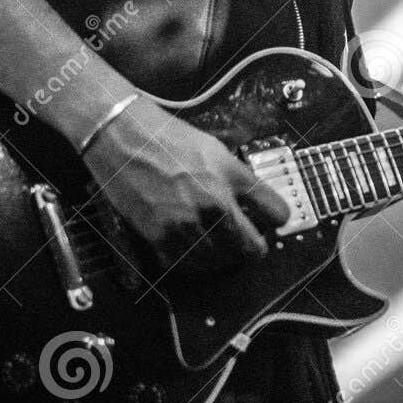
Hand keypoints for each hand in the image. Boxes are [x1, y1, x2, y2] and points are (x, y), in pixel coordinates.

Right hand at [80, 100, 289, 273]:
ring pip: (218, 261)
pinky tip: (192, 252)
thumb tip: (253, 202)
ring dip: (222, 259)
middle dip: (253, 249)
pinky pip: (185, 265)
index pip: (277, 212)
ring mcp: (187, 223)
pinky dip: (191, 263)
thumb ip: (238, 178)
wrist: (124, 137)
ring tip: (219, 250)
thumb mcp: (216, 150)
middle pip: (250, 248)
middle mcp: (215, 203)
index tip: (272, 222)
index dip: (277, 220)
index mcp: (233, 177)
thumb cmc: (169, 138)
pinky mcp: (159, 236)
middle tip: (249, 247)